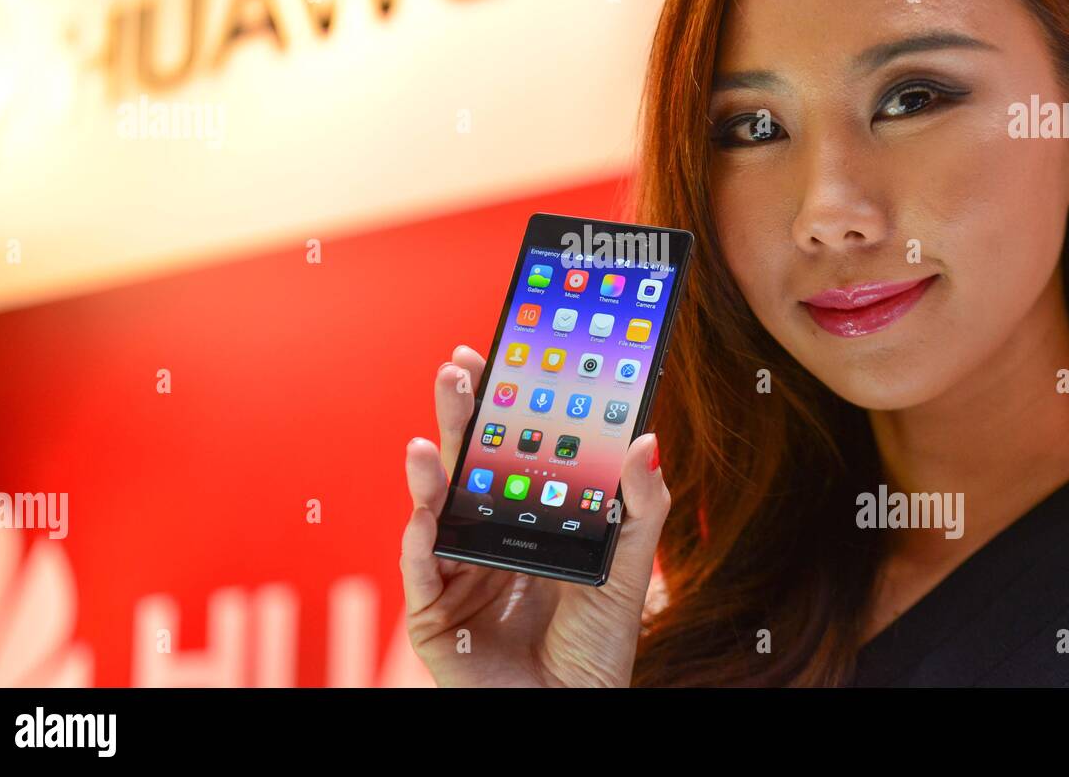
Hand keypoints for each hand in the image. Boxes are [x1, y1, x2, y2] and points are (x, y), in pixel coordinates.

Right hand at [401, 345, 670, 686]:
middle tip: (456, 370)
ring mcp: (455, 570)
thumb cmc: (597, 645)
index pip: (504, 447)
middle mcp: (485, 534)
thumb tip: (648, 438)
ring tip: (427, 442)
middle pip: (465, 463)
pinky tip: (426, 518)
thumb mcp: (627, 567)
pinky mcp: (434, 613)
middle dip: (458, 416)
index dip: (496, 403)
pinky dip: (421, 545)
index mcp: (523, 515)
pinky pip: (424, 573)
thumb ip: (640, 506)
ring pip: (434, 510)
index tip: (495, 356)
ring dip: (428, 474)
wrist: (572, 712)